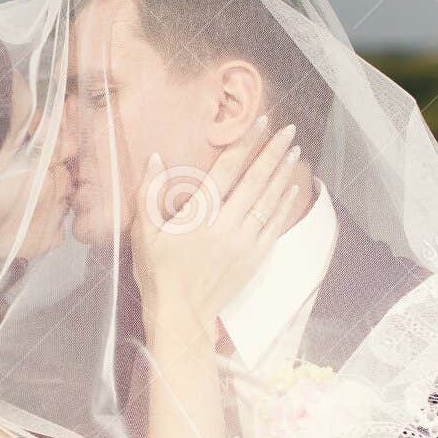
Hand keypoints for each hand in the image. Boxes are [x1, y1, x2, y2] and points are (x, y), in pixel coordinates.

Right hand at [130, 118, 301, 328]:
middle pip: (255, 179)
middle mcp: (226, 224)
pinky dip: (284, 204)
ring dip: (283, 173)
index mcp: (199, 214)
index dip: (246, 143)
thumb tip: (155, 157)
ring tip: (294, 151)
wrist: (181, 314)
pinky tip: (291, 188)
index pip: (228, 169)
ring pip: (269, 200)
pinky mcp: (255, 258)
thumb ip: (149, 192)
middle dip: (273, 152)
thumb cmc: (158, 272)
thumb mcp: (143, 232)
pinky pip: (275, 225)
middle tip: (289, 130)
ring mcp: (244, 242)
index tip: (262, 124)